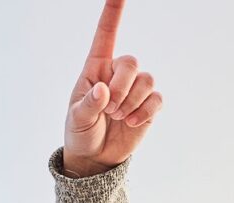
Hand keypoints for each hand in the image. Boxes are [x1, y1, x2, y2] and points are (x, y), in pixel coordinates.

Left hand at [63, 0, 162, 177]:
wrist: (95, 157)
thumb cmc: (80, 132)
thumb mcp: (76, 119)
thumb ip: (88, 104)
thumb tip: (103, 90)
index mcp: (95, 68)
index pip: (106, 34)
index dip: (113, 12)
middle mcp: (117, 74)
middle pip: (131, 62)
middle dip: (122, 86)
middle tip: (109, 108)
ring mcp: (135, 89)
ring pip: (146, 80)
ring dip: (132, 101)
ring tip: (117, 117)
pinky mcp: (148, 106)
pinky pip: (157, 98)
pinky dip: (145, 111)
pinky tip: (131, 123)